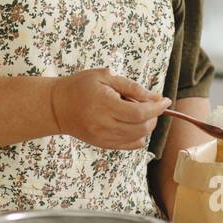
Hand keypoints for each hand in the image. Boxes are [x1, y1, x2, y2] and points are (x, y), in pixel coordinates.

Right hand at [50, 68, 170, 150]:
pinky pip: (129, 145)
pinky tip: (131, 124)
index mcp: (105, 104)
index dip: (157, 108)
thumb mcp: (105, 76)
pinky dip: (138, 136)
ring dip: (146, 126)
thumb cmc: (80, 86)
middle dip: (153, 116)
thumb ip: (131, 86)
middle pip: (142, 127)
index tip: (166, 101)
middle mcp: (104, 124)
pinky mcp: (102, 144)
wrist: (57, 106)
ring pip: (138, 138)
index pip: (140, 112)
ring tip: (135, 112)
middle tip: (148, 103)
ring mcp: (103, 137)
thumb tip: (155, 98)